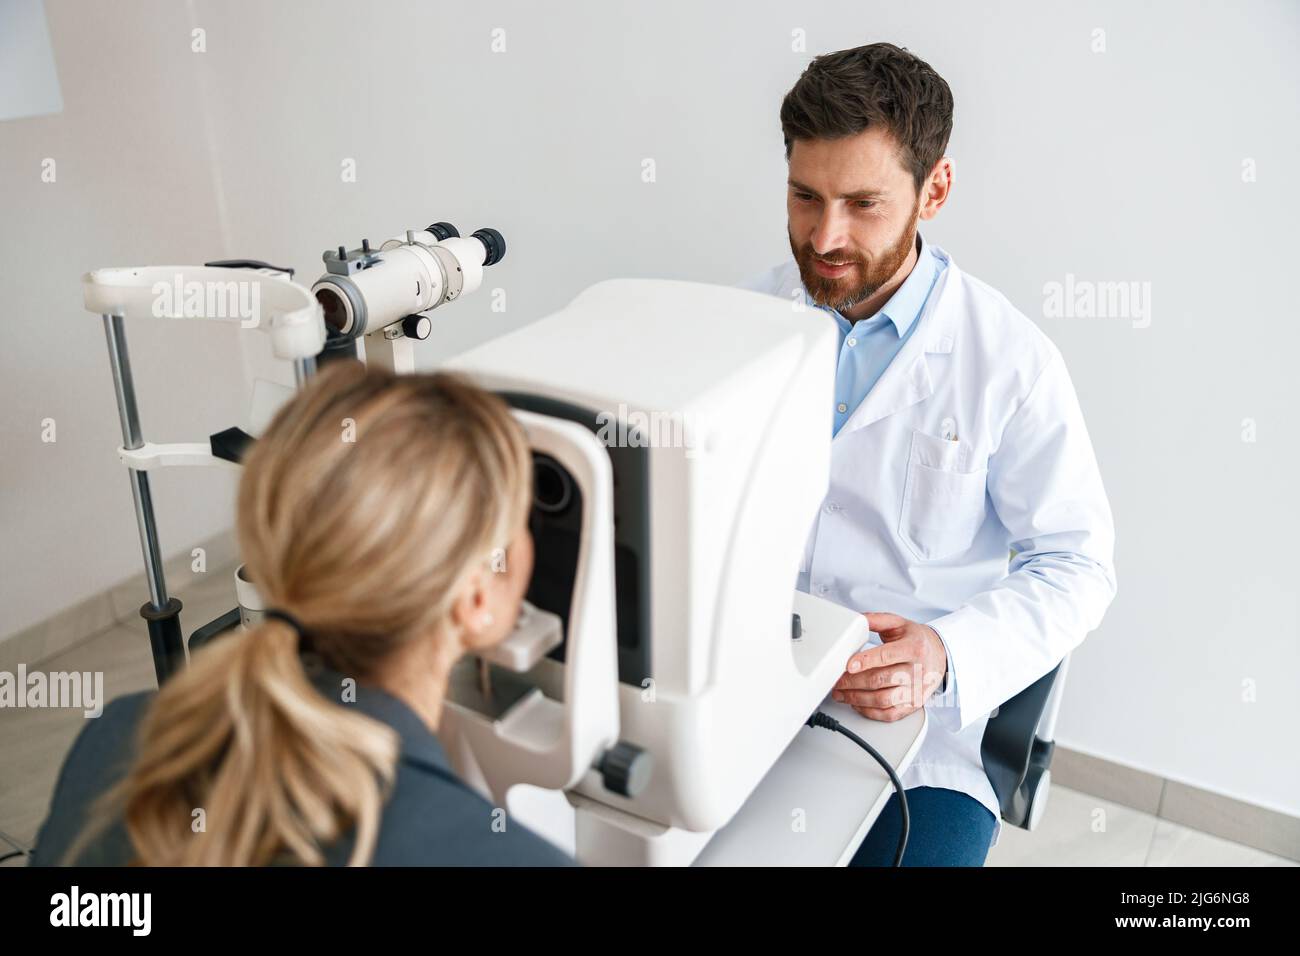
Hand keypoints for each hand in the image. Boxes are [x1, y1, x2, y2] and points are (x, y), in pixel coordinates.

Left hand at [830, 612, 947, 721]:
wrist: (940, 655)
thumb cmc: (916, 640)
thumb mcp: (899, 624)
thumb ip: (876, 620)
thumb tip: (856, 619)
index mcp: (914, 648)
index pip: (887, 656)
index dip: (866, 661)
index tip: (848, 665)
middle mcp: (917, 671)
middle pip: (881, 680)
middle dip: (853, 682)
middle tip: (837, 680)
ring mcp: (916, 691)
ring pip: (883, 700)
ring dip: (857, 699)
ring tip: (841, 694)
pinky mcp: (913, 705)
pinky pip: (889, 714)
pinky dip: (870, 712)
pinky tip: (857, 704)